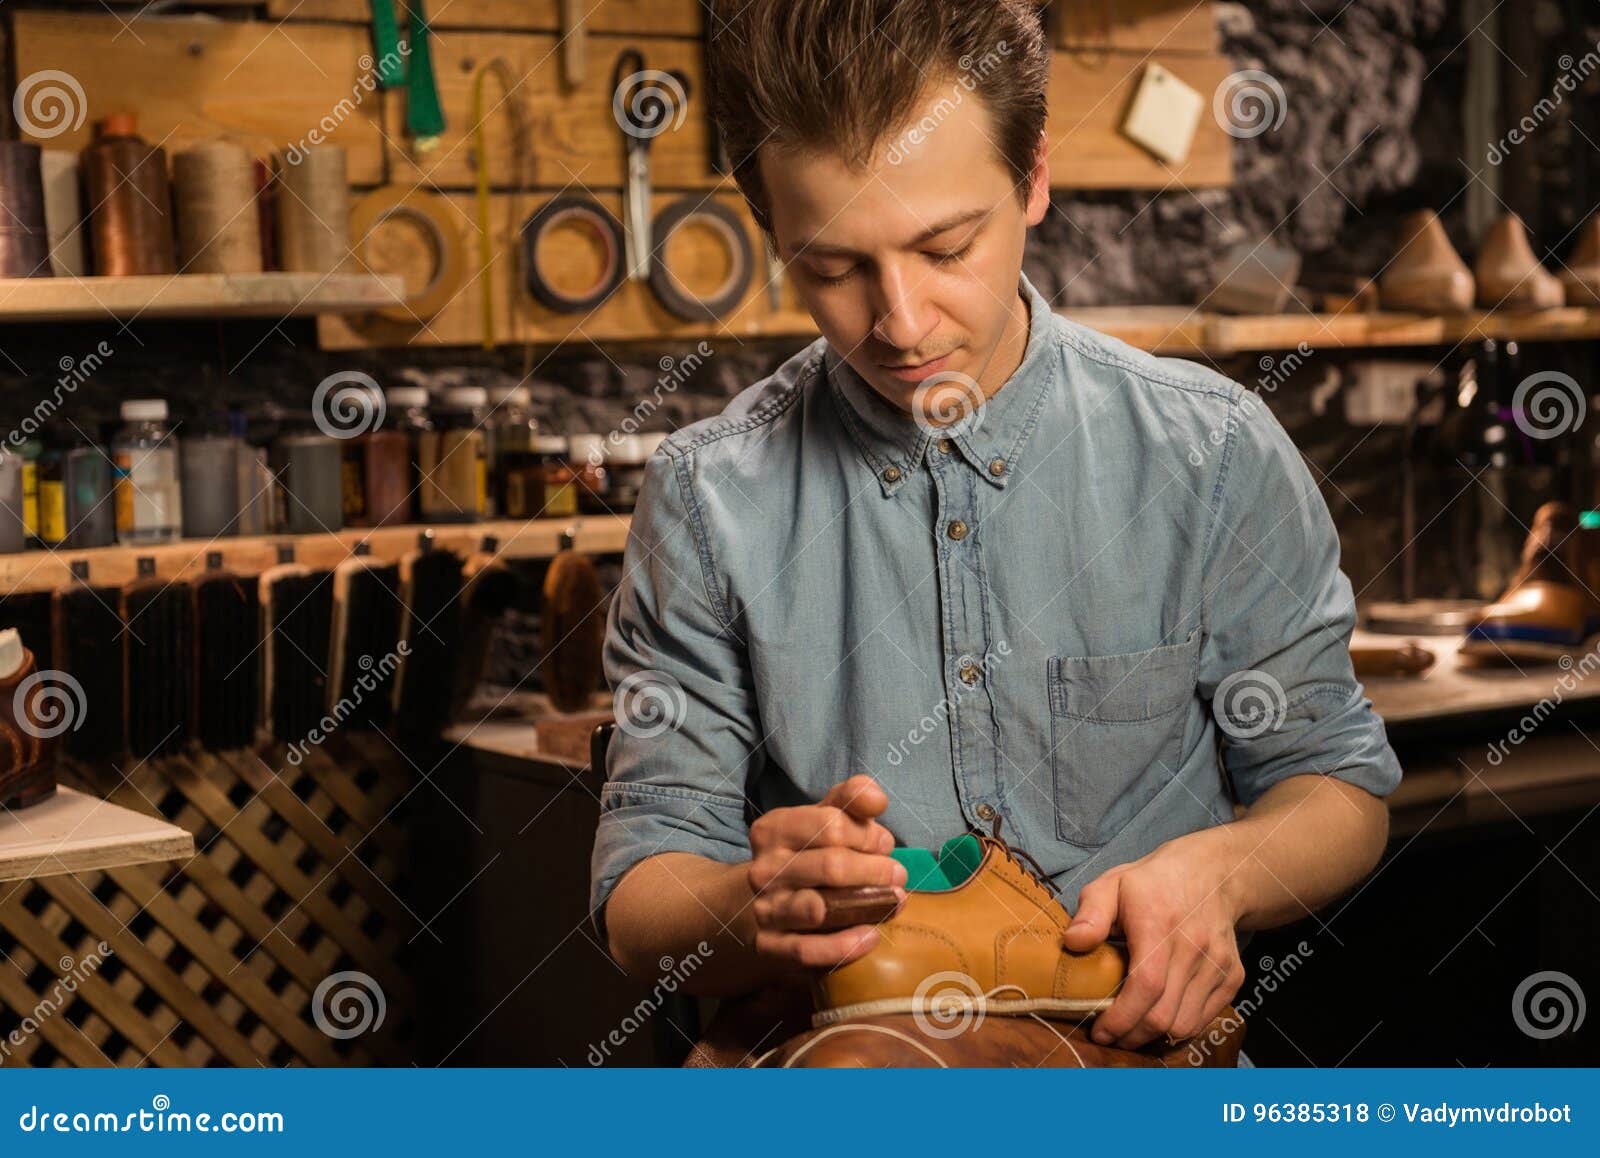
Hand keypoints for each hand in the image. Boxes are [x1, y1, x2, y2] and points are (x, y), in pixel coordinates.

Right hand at [746, 774, 906, 968]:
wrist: (770, 900)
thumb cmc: (810, 852)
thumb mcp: (825, 817)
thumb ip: (852, 798)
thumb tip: (876, 797)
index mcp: (773, 830)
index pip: (831, 824)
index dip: (868, 834)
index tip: (884, 843)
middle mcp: (763, 869)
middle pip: (831, 866)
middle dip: (876, 870)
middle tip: (898, 874)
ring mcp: (764, 909)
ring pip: (819, 909)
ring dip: (866, 906)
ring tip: (893, 901)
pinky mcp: (770, 946)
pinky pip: (808, 950)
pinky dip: (845, 946)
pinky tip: (871, 936)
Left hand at [1061, 830, 1246, 1049]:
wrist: (1212, 874)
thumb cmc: (1152, 883)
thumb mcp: (1111, 885)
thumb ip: (1090, 914)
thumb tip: (1072, 943)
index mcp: (1158, 923)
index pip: (1145, 985)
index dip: (1121, 1018)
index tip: (1099, 1032)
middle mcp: (1193, 946)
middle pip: (1164, 1015)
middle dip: (1132, 1036)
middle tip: (1110, 1037)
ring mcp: (1217, 964)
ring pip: (1185, 1024)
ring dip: (1155, 1036)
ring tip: (1132, 1030)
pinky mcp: (1232, 977)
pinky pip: (1205, 1019)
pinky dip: (1180, 1027)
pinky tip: (1160, 1018)